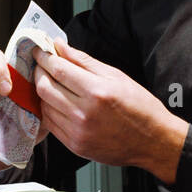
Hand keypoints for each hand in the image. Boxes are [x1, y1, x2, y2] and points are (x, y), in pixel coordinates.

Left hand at [32, 40, 187, 182]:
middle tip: (41, 64)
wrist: (153, 142)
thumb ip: (84, 61)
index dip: (45, 58)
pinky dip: (49, 110)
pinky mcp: (75, 145)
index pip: (59, 70)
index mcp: (97, 92)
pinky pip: (51, 124)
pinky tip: (55, 102)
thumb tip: (61, 46)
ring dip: (42, 91)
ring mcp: (78, 132)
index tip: (40, 51)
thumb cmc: (140, 107)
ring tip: (49, 82)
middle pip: (45, 88)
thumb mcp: (116, 76)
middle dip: (38, 72)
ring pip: (45, 106)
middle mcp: (85, 113)